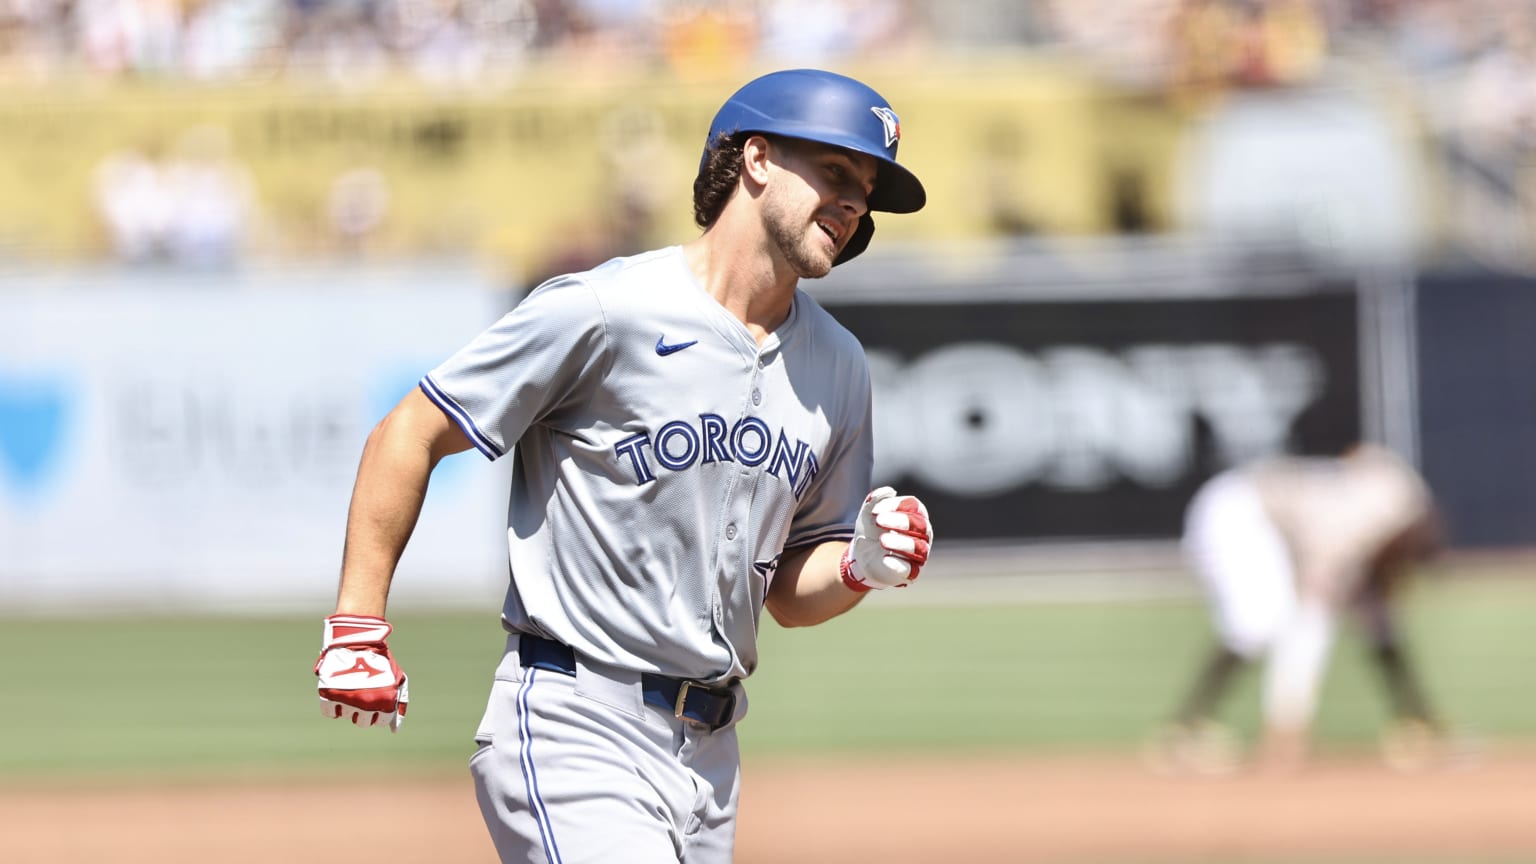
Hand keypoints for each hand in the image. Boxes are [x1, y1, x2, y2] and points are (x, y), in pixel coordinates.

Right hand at [315, 614, 408, 731]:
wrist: (359, 639)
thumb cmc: (381, 660)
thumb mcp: (397, 680)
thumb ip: (399, 704)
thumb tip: (394, 731)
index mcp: (385, 701)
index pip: (381, 722)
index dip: (379, 711)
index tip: (376, 698)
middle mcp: (366, 703)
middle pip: (363, 722)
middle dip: (364, 710)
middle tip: (362, 693)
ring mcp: (347, 699)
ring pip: (347, 716)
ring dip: (349, 705)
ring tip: (351, 686)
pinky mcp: (328, 692)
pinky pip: (329, 712)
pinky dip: (332, 705)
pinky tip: (338, 692)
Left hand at [840, 486, 933, 591]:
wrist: (861, 556)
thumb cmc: (871, 531)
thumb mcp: (868, 513)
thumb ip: (875, 499)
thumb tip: (890, 490)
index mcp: (914, 516)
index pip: (914, 506)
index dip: (896, 505)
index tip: (875, 510)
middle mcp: (922, 535)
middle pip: (921, 525)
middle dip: (900, 521)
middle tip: (878, 521)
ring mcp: (918, 554)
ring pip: (919, 548)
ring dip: (901, 542)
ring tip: (882, 540)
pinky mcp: (910, 572)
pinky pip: (911, 570)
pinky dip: (899, 564)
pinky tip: (885, 559)